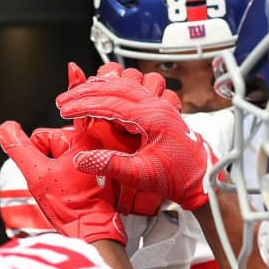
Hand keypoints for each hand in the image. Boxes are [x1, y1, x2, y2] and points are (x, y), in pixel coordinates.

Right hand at [0, 122, 125, 244]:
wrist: (91, 232)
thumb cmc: (69, 205)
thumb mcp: (36, 174)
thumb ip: (19, 149)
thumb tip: (6, 128)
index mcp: (81, 138)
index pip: (40, 136)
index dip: (35, 158)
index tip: (48, 176)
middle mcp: (93, 146)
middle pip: (49, 148)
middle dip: (45, 167)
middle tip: (55, 186)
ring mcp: (97, 161)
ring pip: (57, 162)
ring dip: (53, 177)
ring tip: (63, 192)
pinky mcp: (97, 176)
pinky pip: (69, 173)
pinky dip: (65, 184)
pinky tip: (70, 195)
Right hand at [57, 65, 212, 210]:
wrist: (204, 182)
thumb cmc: (179, 178)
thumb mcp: (142, 175)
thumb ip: (111, 165)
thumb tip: (82, 160)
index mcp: (152, 117)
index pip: (109, 103)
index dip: (83, 105)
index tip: (64, 109)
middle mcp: (156, 107)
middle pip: (115, 88)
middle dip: (85, 93)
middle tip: (63, 100)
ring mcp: (160, 107)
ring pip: (124, 87)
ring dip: (99, 89)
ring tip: (78, 94)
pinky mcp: (161, 113)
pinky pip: (133, 93)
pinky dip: (113, 92)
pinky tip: (104, 97)